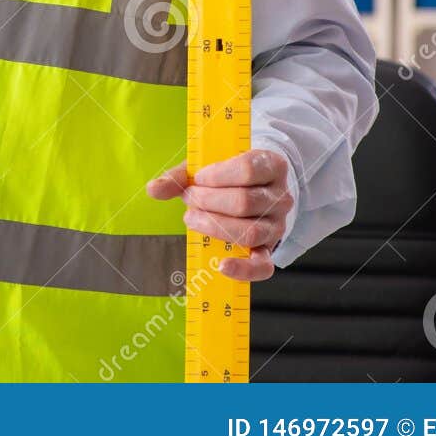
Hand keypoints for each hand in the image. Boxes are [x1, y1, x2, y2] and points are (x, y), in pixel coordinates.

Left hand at [146, 148, 293, 281]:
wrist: (254, 190)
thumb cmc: (228, 175)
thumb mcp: (207, 167)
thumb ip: (180, 176)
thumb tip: (154, 189)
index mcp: (271, 166)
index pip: (248, 169)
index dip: (217, 176)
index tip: (197, 178)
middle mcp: (281, 197)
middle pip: (245, 202)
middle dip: (208, 201)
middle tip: (189, 199)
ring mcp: (277, 225)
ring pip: (251, 231)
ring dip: (214, 227)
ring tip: (193, 219)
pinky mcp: (269, 249)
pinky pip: (263, 266)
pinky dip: (243, 269)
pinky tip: (222, 266)